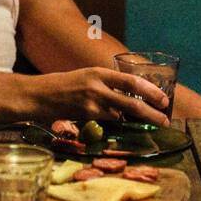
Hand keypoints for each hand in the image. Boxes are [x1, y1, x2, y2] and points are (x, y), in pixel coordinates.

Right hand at [23, 68, 170, 125]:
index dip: (150, 90)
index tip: (163, 98)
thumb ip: (104, 86)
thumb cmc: (60, 87)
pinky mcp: (83, 116)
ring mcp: (90, 102)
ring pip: (122, 114)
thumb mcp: (84, 79)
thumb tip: (124, 100)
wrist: (35, 94)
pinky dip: (118, 125)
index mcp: (98, 72)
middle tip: (165, 118)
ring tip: (153, 125)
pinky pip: (107, 122)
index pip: (131, 80)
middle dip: (152, 111)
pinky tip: (126, 128)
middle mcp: (96, 85)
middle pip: (132, 100)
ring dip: (138, 121)